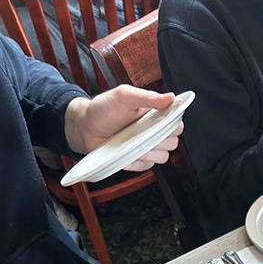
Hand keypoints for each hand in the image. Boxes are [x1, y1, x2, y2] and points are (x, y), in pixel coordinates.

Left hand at [64, 85, 182, 169]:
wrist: (85, 128)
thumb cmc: (102, 109)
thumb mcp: (124, 96)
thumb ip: (148, 97)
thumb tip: (171, 98)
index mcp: (155, 115)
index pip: (177, 123)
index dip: (172, 124)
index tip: (160, 121)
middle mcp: (154, 132)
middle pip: (173, 142)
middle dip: (161, 139)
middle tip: (142, 132)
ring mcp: (147, 148)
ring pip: (163, 156)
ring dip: (150, 152)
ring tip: (132, 143)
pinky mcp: (139, 161)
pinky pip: (148, 166)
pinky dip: (137, 162)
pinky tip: (125, 152)